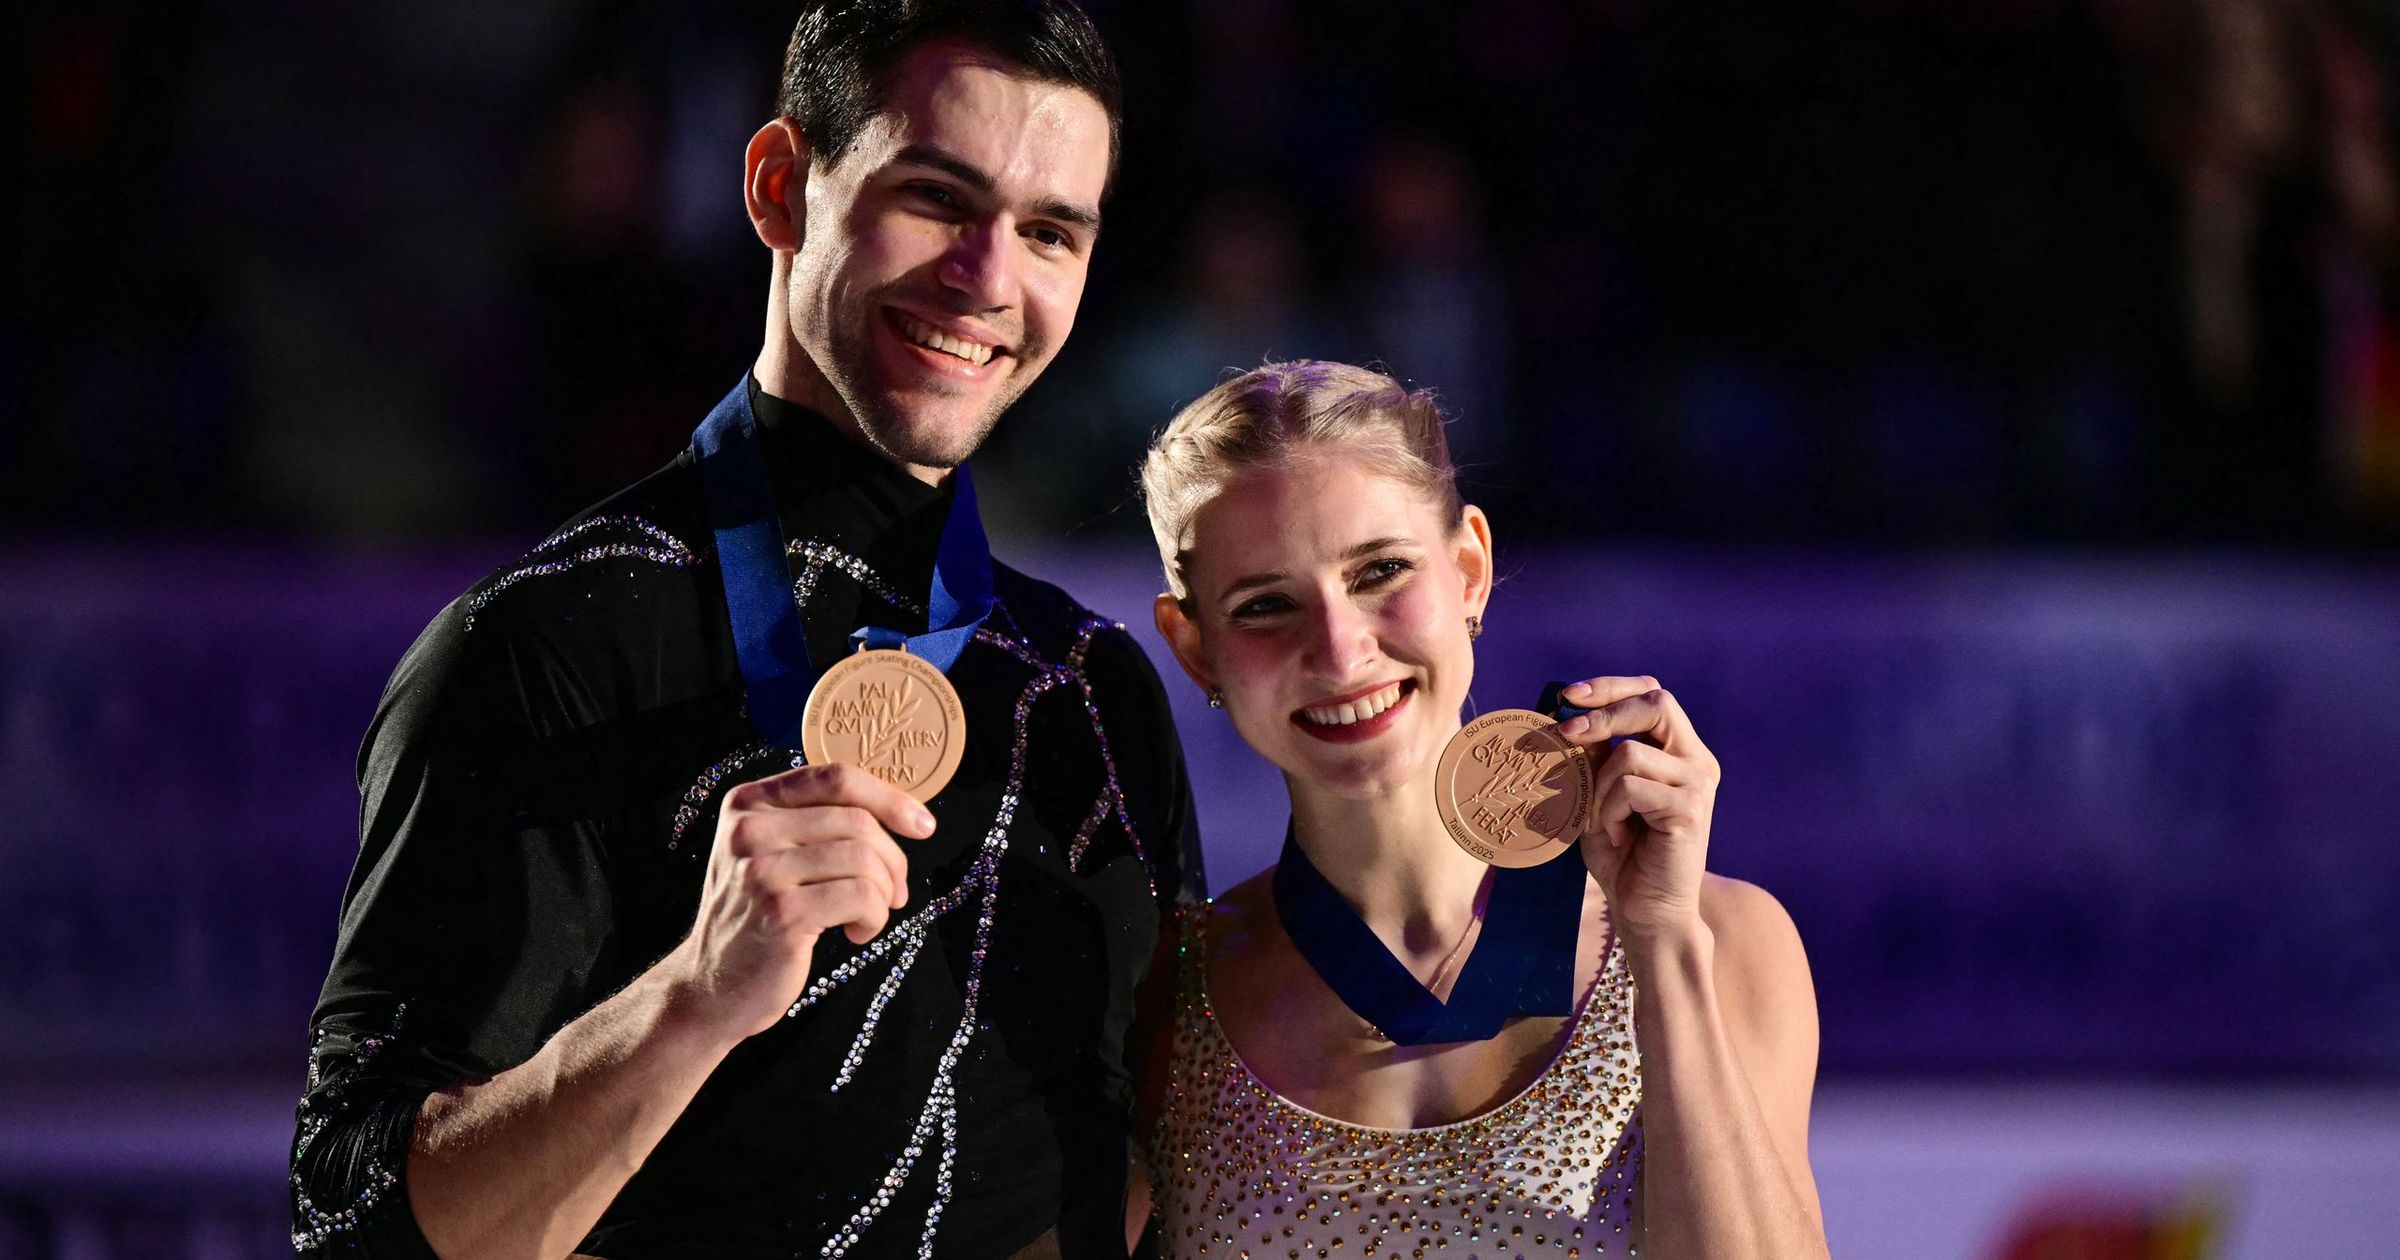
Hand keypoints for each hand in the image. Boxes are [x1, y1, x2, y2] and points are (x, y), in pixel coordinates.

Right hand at [669, 763, 931, 1040]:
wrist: (711, 984)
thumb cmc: (755, 916)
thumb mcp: (770, 853)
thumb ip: (815, 822)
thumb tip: (901, 812)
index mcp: (748, 801)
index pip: (835, 778)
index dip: (889, 797)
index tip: (922, 825)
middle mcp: (749, 829)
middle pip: (858, 822)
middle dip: (892, 861)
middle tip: (894, 893)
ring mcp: (762, 871)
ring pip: (865, 860)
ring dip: (884, 894)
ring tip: (869, 915)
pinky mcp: (781, 913)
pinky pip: (862, 897)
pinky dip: (875, 917)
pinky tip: (856, 933)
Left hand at [1553, 676, 1720, 941]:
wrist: (1646, 911)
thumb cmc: (1622, 855)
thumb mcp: (1599, 795)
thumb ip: (1594, 755)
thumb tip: (1568, 712)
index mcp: (1679, 752)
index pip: (1652, 695)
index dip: (1611, 687)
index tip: (1569, 695)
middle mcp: (1697, 761)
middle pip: (1656, 703)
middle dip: (1603, 713)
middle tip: (1565, 732)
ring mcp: (1698, 784)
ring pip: (1632, 752)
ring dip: (1600, 786)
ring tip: (1602, 820)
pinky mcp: (1690, 809)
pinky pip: (1631, 787)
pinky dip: (1610, 810)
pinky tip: (1617, 836)